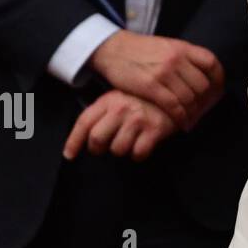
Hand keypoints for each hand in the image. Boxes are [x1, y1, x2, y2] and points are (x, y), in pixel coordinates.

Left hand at [63, 89, 177, 160]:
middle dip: (99, 149)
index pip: (84, 122)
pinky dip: (139, 154)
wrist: (177, 91)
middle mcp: (121, 109)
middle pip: (97, 140)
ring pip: (118, 149)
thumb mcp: (120, 98)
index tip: (70, 155)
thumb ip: (103, 112)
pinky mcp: (155, 129)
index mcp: (109, 100)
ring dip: (122, 150)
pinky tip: (143, 145)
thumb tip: (85, 136)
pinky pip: (138, 153)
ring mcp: (138, 119)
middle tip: (106, 148)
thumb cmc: (145, 98)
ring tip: (130, 142)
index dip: (73, 142)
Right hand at [89, 30, 223, 129]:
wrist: (113, 49)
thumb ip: (185, 58)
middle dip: (204, 100)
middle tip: (202, 110)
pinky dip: (180, 117)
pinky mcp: (150, 86)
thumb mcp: (168, 46)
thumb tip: (203, 74)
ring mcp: (164, 72)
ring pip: (189, 98)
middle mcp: (176, 59)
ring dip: (193, 112)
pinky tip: (181, 122)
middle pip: (202, 85)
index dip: (218, 79)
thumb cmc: (141, 50)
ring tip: (191, 118)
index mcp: (183, 48)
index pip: (211, 64)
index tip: (217, 90)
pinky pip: (173, 106)